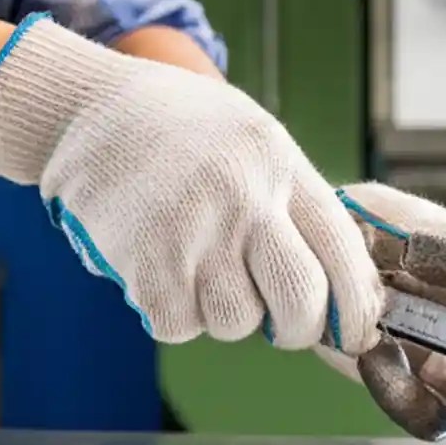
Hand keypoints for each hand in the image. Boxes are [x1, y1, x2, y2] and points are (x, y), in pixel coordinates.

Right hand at [0, 14, 384, 349]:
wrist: (88, 110)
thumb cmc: (184, 133)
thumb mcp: (258, 143)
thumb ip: (300, 206)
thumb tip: (349, 287)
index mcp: (282, 167)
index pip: (344, 253)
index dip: (357, 308)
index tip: (354, 334)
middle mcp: (244, 198)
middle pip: (300, 303)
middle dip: (298, 330)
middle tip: (282, 325)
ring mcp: (194, 232)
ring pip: (238, 323)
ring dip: (225, 315)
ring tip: (202, 271)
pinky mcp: (145, 263)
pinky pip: (181, 326)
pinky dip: (174, 315)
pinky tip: (163, 273)